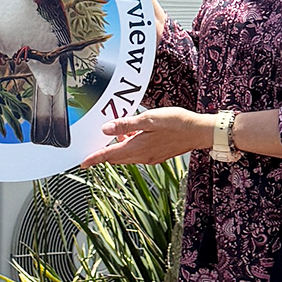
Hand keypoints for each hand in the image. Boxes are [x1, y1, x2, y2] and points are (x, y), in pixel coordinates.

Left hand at [79, 107, 211, 167]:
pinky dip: (130, 148)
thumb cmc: (176, 123)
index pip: (109, 155)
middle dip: (104, 153)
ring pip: (127, 156)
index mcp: (137, 148)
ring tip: (116, 135)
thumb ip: (126, 124)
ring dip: (118, 149)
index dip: (94, 158)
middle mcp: (142, 157)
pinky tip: (134, 137)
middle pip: (116, 158)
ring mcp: (151, 158)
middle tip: (94, 146)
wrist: (198, 132)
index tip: (83, 163)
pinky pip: (137, 155)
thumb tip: (106, 129)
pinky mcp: (157, 156)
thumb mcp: (148, 119)